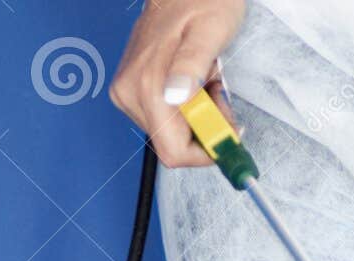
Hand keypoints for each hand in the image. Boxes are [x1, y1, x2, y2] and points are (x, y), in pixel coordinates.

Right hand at [110, 0, 244, 168]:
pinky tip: (194, 80)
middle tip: (216, 90)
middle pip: (174, 144)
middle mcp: (130, 92)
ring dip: (198, 116)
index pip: (174, 153)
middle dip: (204, 127)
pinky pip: (166, 119)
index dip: (205, 152)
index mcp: (147, 86)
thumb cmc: (201, 3)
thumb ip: (192, 66)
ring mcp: (128, 92)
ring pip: (172, 133)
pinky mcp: (132, 90)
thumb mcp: (208, 33)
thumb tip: (175, 95)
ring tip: (205, 79)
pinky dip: (188, 108)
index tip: (225, 131)